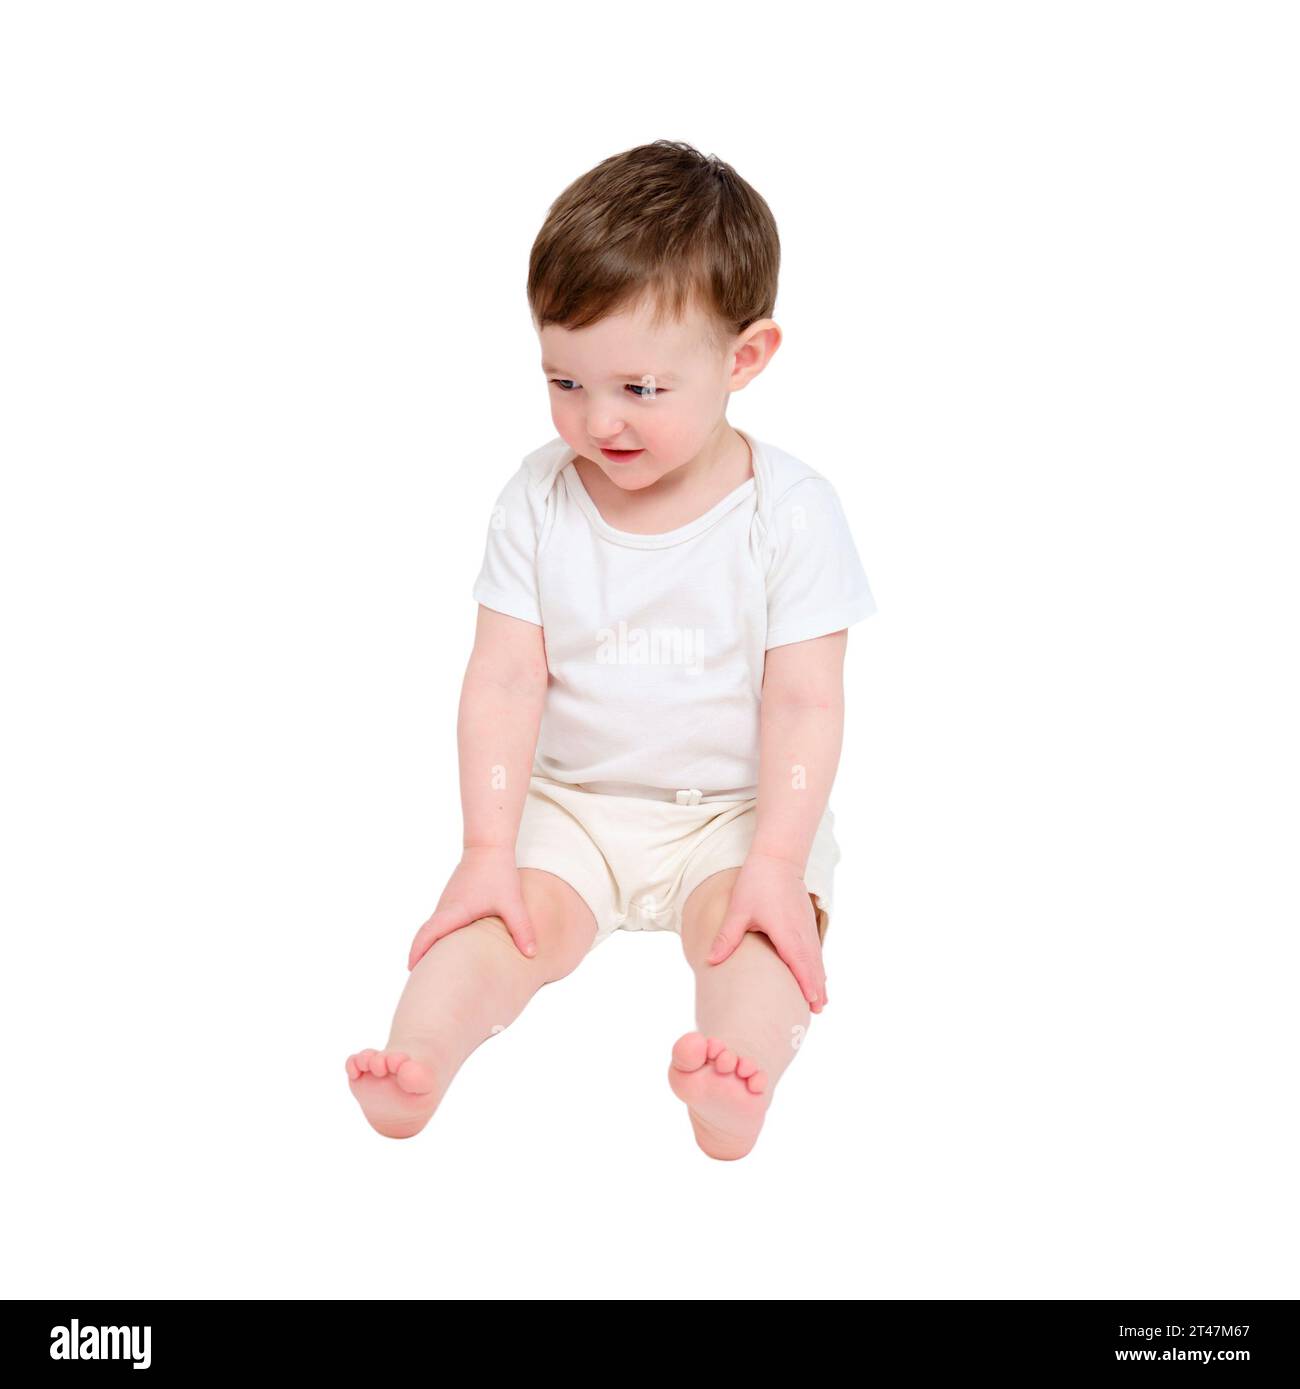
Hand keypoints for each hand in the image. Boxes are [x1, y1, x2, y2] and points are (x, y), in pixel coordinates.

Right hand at [407, 847, 536, 969]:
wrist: (488, 846)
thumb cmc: (499, 873)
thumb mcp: (512, 902)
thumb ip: (522, 929)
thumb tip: (532, 955)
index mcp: (455, 911)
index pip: (428, 934)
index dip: (418, 951)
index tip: (411, 969)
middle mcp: (446, 907)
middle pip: (426, 934)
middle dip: (420, 954)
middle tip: (421, 978)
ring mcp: (447, 902)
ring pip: (432, 927)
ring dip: (429, 945)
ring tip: (432, 968)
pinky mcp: (452, 898)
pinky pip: (440, 921)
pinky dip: (438, 935)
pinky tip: (449, 947)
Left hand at [706, 852, 827, 1010]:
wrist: (777, 858)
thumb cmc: (757, 883)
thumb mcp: (739, 911)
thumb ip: (727, 937)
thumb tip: (710, 961)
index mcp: (786, 933)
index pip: (800, 965)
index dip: (807, 985)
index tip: (812, 1003)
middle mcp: (801, 932)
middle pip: (813, 966)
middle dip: (817, 989)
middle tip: (818, 1012)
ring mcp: (807, 926)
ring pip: (817, 958)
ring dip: (820, 979)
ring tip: (821, 1002)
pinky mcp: (806, 921)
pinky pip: (815, 949)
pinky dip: (818, 965)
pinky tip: (817, 974)